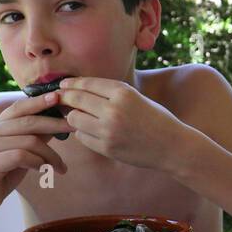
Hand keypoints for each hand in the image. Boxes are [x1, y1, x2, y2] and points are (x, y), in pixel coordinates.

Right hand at [0, 93, 70, 218]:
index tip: (59, 96)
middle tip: (74, 128)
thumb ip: (34, 137)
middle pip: (29, 122)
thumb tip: (57, 123)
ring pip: (30, 141)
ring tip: (61, 167)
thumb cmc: (2, 175)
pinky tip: (44, 172)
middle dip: (55, 124)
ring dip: (51, 155)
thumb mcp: (21, 153)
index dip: (40, 101)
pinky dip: (38, 163)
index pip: (20, 106)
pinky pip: (22, 156)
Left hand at [58, 77, 192, 169]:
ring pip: (73, 119)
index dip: (71, 83)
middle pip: (76, 99)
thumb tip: (79, 88)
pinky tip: (90, 131)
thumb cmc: (155, 119)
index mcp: (123, 93)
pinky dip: (82, 133)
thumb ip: (111, 93)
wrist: (172, 146)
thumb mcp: (136, 97)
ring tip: (77, 116)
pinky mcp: (107, 148)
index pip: (87, 83)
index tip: (63, 84)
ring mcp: (109, 131)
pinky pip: (82, 137)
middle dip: (64, 97)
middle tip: (59, 98)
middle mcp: (114, 110)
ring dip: (72, 117)